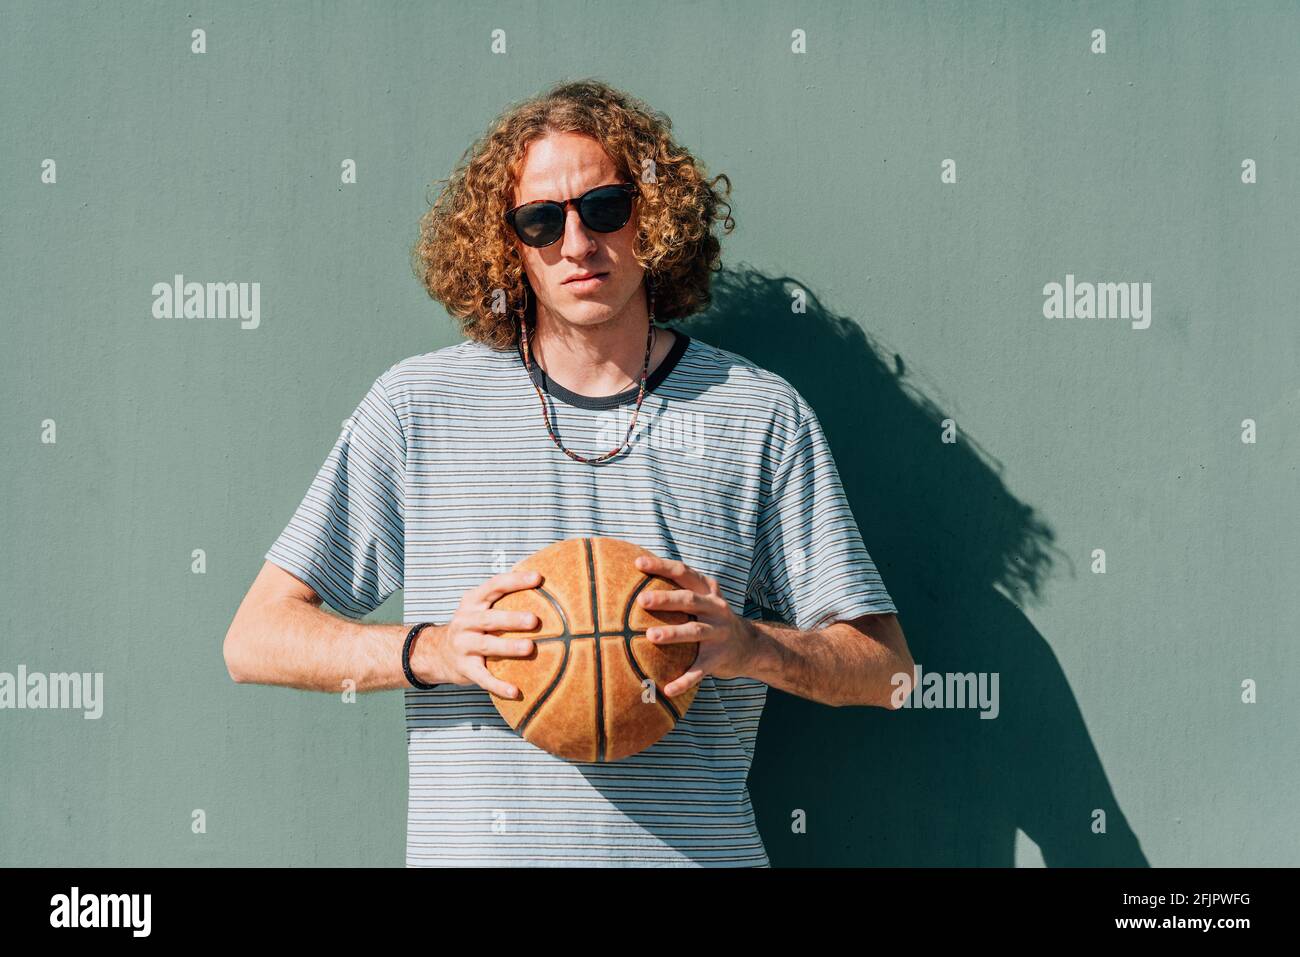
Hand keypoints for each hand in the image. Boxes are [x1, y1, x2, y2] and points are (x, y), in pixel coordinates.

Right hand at [419, 570, 540, 698]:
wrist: (436, 653)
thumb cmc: (471, 627)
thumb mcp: (479, 608)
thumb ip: (502, 598)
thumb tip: (543, 584)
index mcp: (472, 602)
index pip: (494, 586)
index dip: (515, 581)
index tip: (538, 578)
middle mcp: (465, 622)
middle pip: (490, 619)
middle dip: (512, 619)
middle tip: (535, 620)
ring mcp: (463, 646)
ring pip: (486, 646)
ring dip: (508, 647)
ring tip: (529, 648)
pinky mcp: (464, 669)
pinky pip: (483, 678)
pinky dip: (499, 686)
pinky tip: (515, 692)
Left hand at [633, 553, 763, 695]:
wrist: (751, 646)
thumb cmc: (713, 619)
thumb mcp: (704, 599)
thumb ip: (680, 589)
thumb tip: (635, 579)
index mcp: (708, 590)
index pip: (683, 572)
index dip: (662, 566)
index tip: (638, 563)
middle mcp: (716, 608)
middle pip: (689, 600)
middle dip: (666, 599)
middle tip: (642, 600)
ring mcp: (719, 633)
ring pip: (695, 631)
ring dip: (673, 633)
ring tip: (651, 636)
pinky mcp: (718, 658)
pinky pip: (700, 670)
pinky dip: (684, 680)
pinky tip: (667, 689)